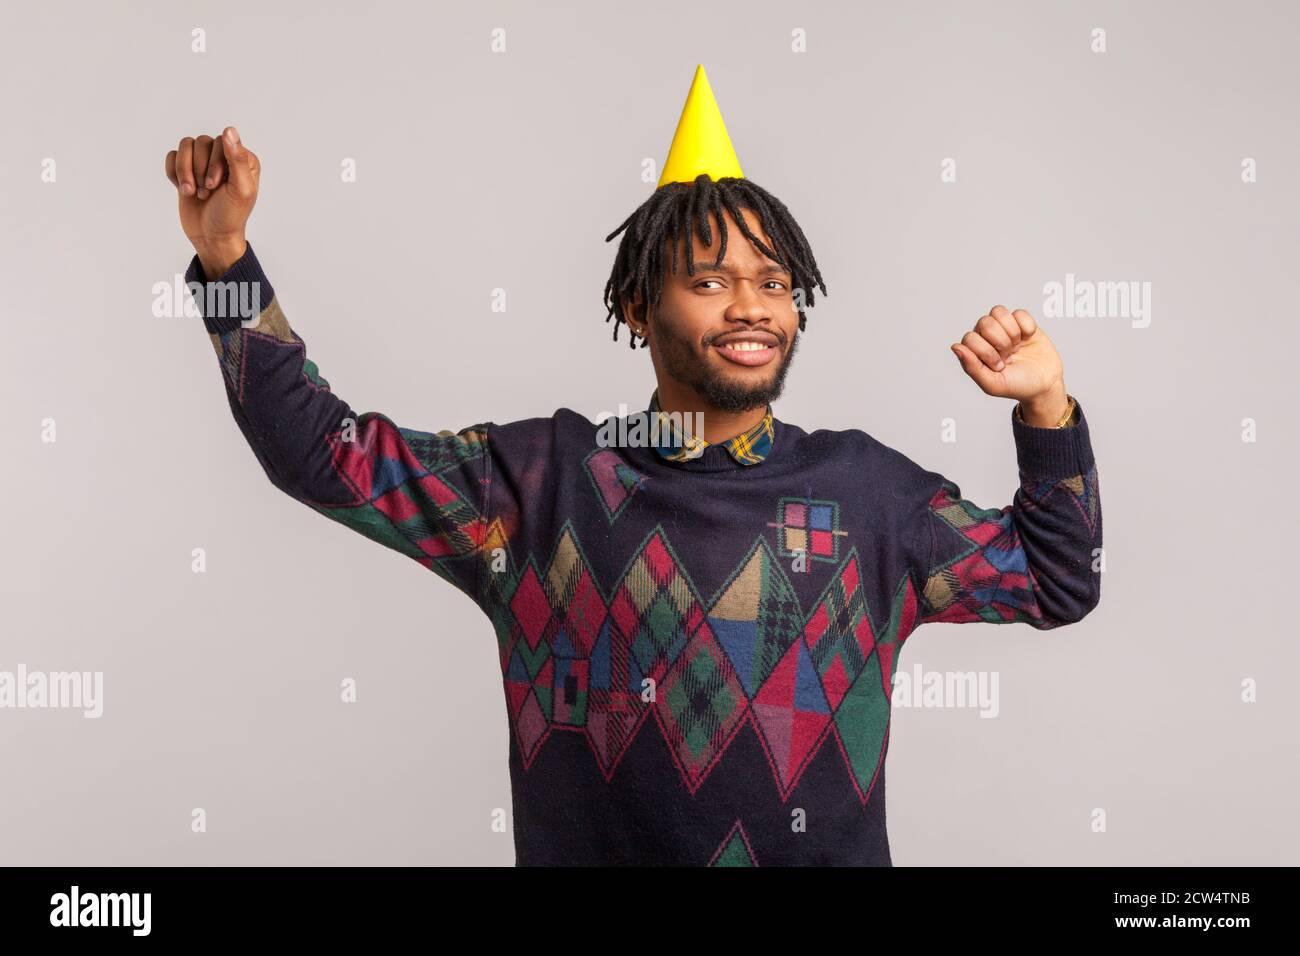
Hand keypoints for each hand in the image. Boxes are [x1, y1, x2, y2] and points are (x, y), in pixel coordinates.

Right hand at [164, 126, 259, 277]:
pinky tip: (183, 189)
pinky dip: (174, 173)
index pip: (222, 141)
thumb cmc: (230, 215)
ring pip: (185, 146)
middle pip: (201, 142)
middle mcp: (224, 157)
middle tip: (206, 192)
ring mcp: (203, 162)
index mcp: (243, 160)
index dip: (214, 163)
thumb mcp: (241, 190)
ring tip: (193, 192)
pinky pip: (172, 156)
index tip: (216, 186)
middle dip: (199, 169)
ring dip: (185, 171)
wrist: (211, 236)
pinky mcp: (186, 170)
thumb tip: (229, 129)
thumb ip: (238, 159)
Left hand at [951, 305, 1068, 425]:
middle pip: (984, 322)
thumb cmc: (1016, 386)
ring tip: (1017, 346)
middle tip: (1008, 356)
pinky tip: (1028, 338)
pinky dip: (1026, 327)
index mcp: (975, 350)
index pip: (970, 338)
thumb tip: (955, 347)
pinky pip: (1019, 313)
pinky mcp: (1022, 322)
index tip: (998, 366)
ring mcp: (1004, 328)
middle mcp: (986, 336)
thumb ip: (971, 367)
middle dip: (1000, 342)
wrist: (1044, 384)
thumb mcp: (992, 384)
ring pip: (998, 312)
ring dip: (1012, 332)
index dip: (986, 352)